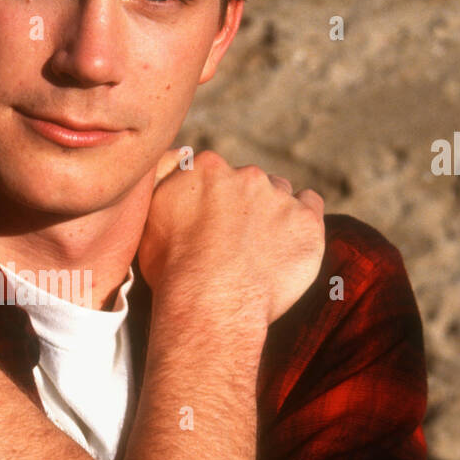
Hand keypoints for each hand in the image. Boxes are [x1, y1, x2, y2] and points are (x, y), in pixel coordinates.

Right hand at [138, 149, 325, 325]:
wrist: (211, 303)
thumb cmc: (173, 270)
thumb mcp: (148, 218)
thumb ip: (165, 182)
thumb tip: (178, 156)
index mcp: (204, 168)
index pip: (212, 171)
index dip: (210, 198)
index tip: (208, 224)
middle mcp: (243, 173)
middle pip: (247, 181)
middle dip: (242, 205)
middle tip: (233, 243)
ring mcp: (278, 195)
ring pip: (279, 193)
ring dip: (272, 213)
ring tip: (259, 250)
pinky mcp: (306, 220)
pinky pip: (311, 204)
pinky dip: (302, 219)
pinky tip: (289, 241)